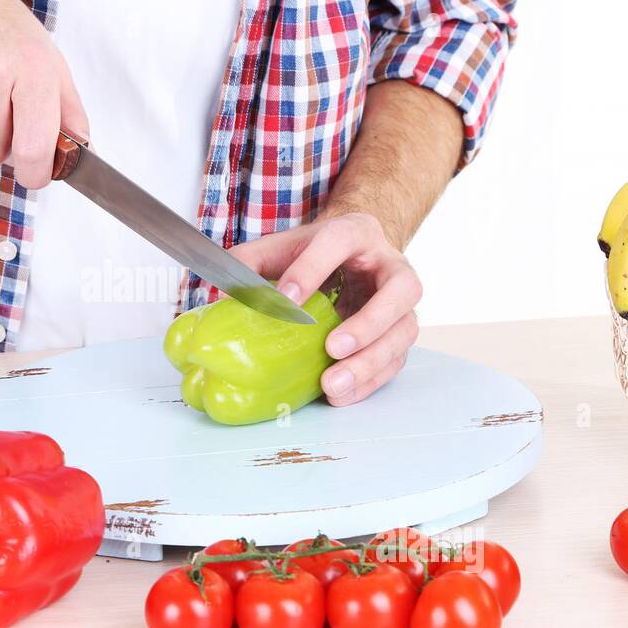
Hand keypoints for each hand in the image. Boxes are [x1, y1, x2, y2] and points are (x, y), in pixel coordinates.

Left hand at [232, 213, 422, 405]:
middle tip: (332, 347)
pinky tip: (342, 394)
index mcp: (355, 234)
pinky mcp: (400, 332)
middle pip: (401, 289)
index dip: (312, 269)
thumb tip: (223, 295)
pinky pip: (396, 359)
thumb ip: (249, 263)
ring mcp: (401, 302)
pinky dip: (370, 381)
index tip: (286, 299)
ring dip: (371, 361)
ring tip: (333, 384)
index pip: (339, 243)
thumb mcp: (280, 247)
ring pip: (404, 330)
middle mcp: (390, 265)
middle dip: (368, 322)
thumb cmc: (316, 253)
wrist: (355, 254)